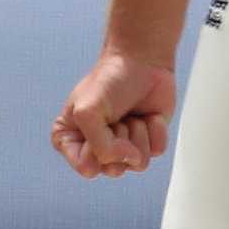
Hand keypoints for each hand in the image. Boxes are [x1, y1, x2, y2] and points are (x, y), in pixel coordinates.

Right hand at [53, 50, 177, 178]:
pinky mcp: (148, 142)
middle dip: (119, 140)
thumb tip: (130, 160)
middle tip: (117, 118)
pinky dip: (155, 130)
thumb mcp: (89, 112)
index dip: (97, 150)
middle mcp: (96, 148)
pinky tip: (148, 115)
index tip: (98, 125)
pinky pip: (157, 152)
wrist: (141, 60)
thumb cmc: (109, 80)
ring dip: (138, 134)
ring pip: (137, 163)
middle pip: (113, 169)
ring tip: (131, 114)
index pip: (87, 168)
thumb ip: (100, 147)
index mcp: (71, 141)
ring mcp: (124, 147)